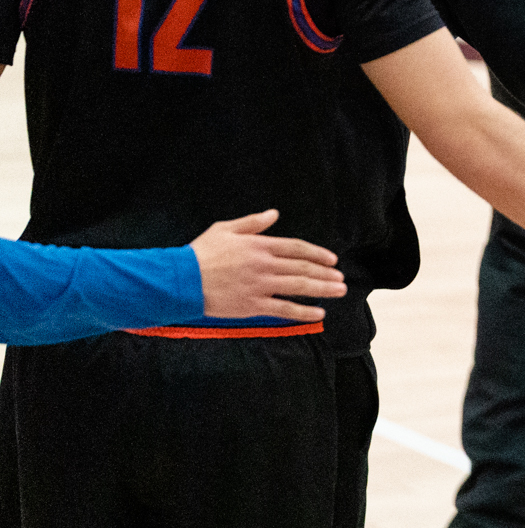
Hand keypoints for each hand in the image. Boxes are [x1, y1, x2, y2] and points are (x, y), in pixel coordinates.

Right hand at [189, 210, 345, 321]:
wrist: (180, 280)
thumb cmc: (200, 253)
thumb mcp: (226, 229)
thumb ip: (253, 222)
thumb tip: (274, 213)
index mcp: (260, 245)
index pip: (297, 248)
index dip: (318, 254)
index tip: (332, 260)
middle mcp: (264, 265)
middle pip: (303, 268)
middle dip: (326, 273)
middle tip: (342, 278)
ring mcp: (260, 286)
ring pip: (299, 287)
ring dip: (323, 289)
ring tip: (340, 291)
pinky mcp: (252, 305)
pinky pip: (283, 309)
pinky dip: (303, 312)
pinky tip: (318, 314)